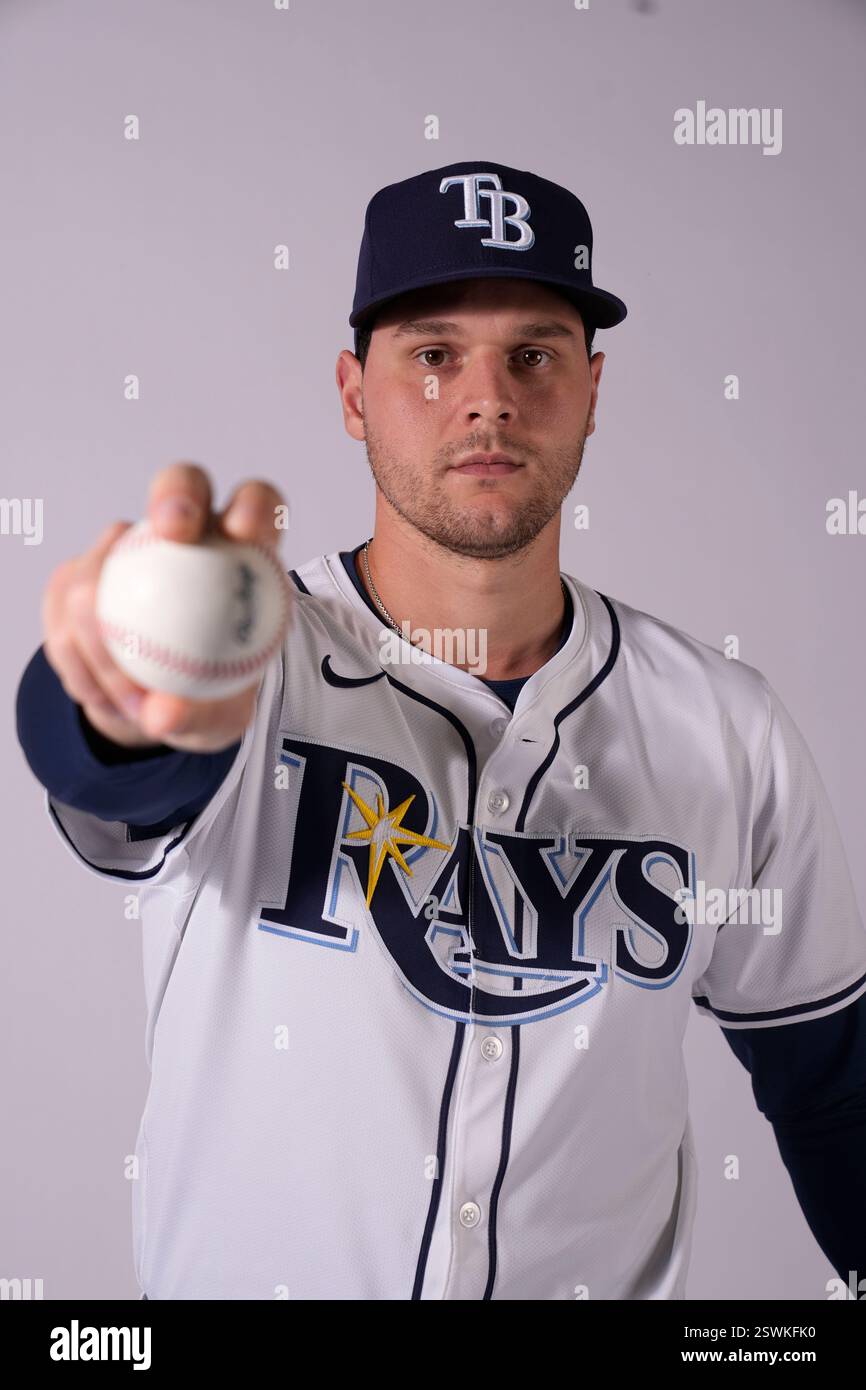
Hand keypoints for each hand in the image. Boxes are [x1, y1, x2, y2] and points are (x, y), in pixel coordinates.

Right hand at [41, 462, 290, 752]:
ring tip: (128, 697)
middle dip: (176, 495)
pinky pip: (66, 611)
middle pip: (182, 486)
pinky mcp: (75, 576)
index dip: (253, 505)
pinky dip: (81, 660)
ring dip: (104, 635)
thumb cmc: (205, 701)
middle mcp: (182, 533)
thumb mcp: (216, 721)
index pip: (256, 504)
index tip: (244, 532)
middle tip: (174, 530)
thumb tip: (164, 714)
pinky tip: (100, 696)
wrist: (155, 702)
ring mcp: (122, 548)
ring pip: (104, 563)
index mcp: (240, 551)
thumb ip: (199, 715)